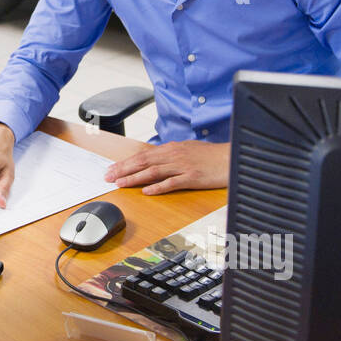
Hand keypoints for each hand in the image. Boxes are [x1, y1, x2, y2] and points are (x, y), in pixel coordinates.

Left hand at [104, 140, 230, 194]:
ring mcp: (182, 166)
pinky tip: (147, 191)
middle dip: (124, 169)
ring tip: (120, 183)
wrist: (232, 158)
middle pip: (143, 162)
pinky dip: (158, 187)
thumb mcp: (188, 150)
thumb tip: (155, 159)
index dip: (126, 162)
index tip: (112, 168)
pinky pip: (172, 183)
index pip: (143, 155)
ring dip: (134, 178)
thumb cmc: (212, 156)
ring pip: (153, 172)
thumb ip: (171, 154)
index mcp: (172, 148)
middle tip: (108, 176)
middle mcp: (174, 155)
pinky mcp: (192, 178)